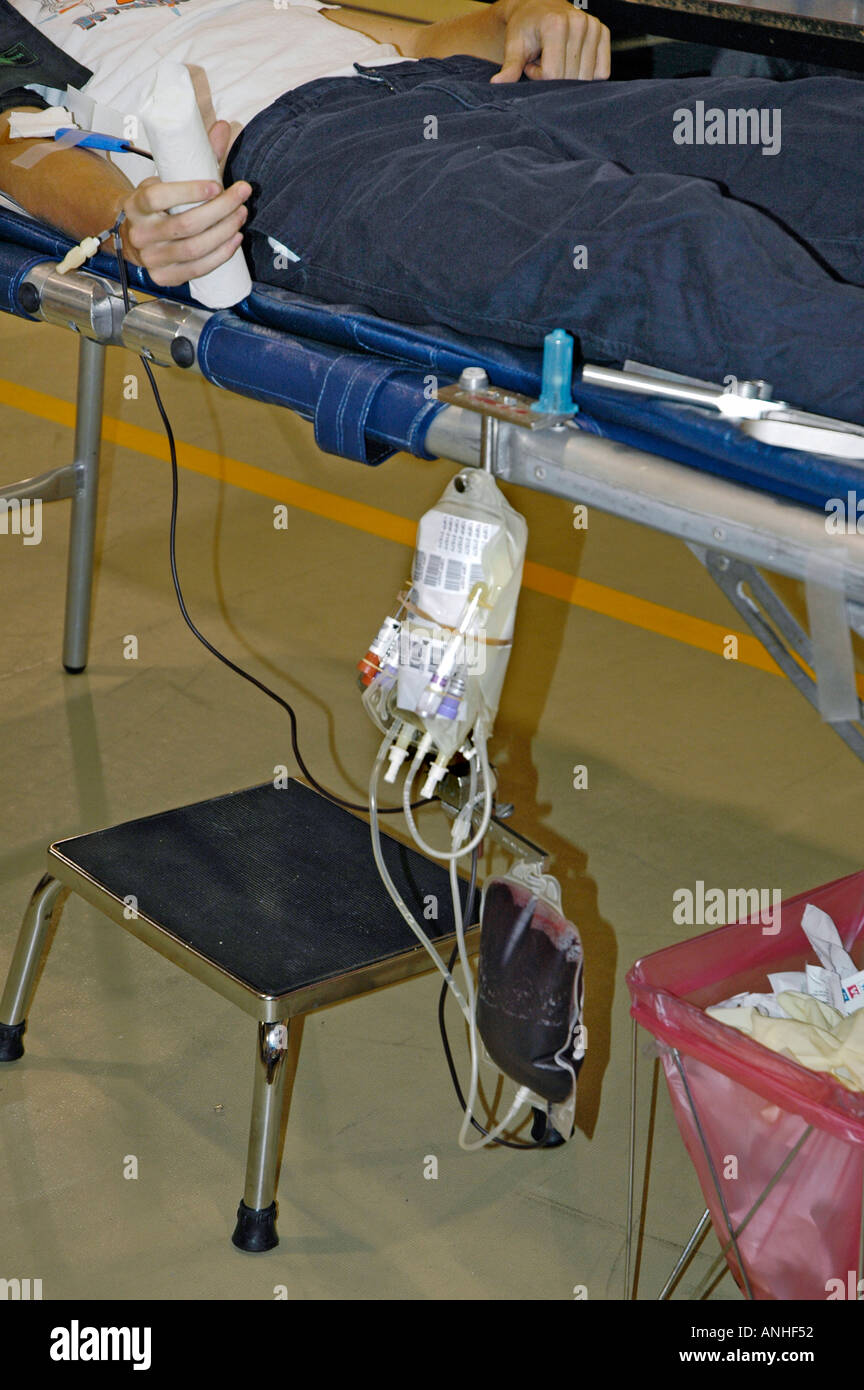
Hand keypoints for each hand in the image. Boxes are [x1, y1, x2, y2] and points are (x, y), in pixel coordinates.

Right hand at [120, 120, 251, 286]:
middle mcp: (140, 233)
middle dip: (220, 211)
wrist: (133, 235)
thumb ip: (195, 156)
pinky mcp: (163, 277)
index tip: (217, 185)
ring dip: (224, 233)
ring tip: (241, 216)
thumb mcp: (167, 178)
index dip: (190, 191)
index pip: (159, 196)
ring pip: (193, 249)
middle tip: (241, 197)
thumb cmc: (156, 205)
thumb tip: (225, 126)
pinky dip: (219, 256)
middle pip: (185, 225)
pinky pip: (196, 269)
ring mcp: (151, 258)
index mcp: (137, 204)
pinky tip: (234, 240)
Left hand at [492, 0, 610, 81]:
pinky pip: (601, 72)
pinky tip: (571, 59)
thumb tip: (497, 84)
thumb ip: (510, 67)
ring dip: (568, 75)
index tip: (532, 65)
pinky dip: (585, 74)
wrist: (538, 6)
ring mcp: (593, 27)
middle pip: (570, 78)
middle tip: (543, 61)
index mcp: (555, 25)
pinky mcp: (603, 33)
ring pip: (586, 77)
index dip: (540, 78)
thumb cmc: (525, 26)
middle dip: (554, 78)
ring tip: (556, 58)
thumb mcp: (514, 46)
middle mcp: (578, 23)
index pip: (553, 74)